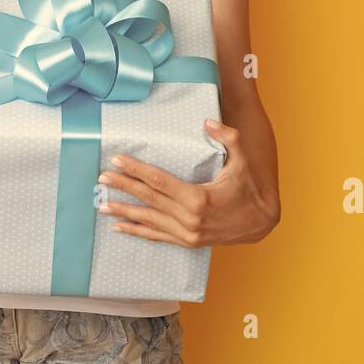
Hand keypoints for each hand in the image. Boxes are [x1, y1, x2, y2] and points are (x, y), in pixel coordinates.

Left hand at [95, 117, 280, 247]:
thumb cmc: (249, 188)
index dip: (135, 170)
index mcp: (198, 198)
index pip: (158, 180)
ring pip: (148, 220)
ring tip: (102, 205)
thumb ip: (228, 137)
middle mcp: (189, 218)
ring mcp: (187, 233)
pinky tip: (120, 227)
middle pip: (148, 199)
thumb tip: (208, 122)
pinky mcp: (187, 242)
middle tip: (102, 178)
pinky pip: (157, 236)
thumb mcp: (242, 160)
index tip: (117, 161)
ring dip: (124, 211)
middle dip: (123, 187)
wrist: (261, 221)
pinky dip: (137, 231)